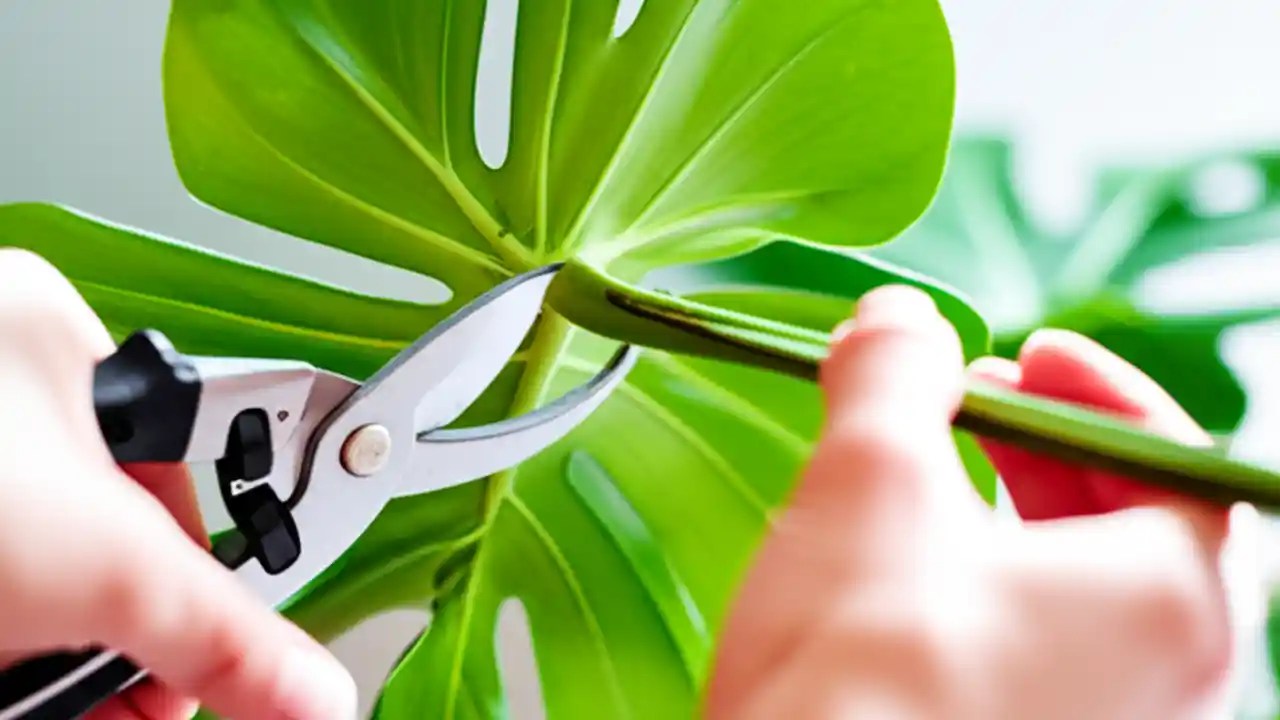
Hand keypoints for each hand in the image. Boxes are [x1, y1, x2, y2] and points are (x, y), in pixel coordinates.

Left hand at [0, 250, 356, 719]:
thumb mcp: (104, 570)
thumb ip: (228, 633)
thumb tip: (319, 690)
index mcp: (56, 338)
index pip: (192, 456)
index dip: (215, 553)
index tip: (223, 623)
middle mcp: (7, 382)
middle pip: (116, 528)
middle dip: (133, 629)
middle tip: (141, 692)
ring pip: (51, 567)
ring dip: (74, 654)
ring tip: (71, 700)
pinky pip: (11, 582)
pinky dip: (22, 646)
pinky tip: (22, 682)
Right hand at [705, 286, 1231, 719]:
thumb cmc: (859, 674)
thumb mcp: (867, 478)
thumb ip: (893, 373)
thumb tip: (898, 318)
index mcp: (1172, 604)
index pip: (1183, 462)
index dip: (1098, 389)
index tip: (1025, 354)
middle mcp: (1172, 687)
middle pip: (1140, 528)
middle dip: (1047, 450)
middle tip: (972, 406)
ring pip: (1088, 603)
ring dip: (1016, 522)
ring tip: (925, 487)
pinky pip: (1044, 666)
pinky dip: (992, 600)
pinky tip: (906, 587)